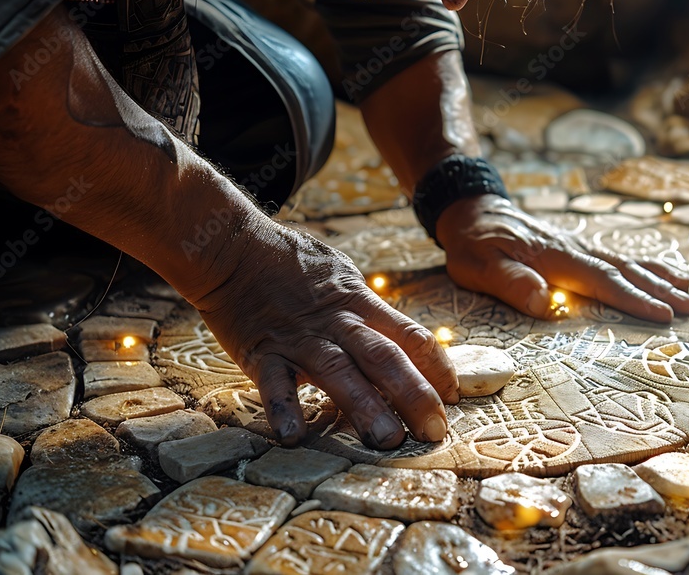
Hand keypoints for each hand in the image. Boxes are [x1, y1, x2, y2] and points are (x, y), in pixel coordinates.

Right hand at [191, 220, 459, 448]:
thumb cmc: (293, 265)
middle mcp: (337, 323)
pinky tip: (294, 436)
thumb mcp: (342, 278)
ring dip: (365, 407)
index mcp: (360, 304)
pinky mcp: (262, 352)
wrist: (234, 248)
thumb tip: (403, 342)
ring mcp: (300, 339)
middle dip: (414, 395)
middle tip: (435, 431)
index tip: (454, 395)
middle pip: (384, 358)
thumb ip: (369, 311)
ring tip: (388, 439)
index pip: (410, 336)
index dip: (437, 366)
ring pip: (339, 373)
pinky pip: (274, 384)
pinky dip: (284, 409)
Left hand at [436, 195, 688, 320]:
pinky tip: (659, 273)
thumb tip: (542, 301)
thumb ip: (509, 282)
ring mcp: (578, 246)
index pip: (600, 281)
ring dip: (657, 277)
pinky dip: (642, 265)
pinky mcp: (576, 247)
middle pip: (623, 270)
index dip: (632, 299)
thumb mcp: (478, 265)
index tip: (662, 315)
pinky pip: (616, 256)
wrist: (472, 210)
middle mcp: (574, 249)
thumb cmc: (473, 243)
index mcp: (555, 257)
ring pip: (625, 261)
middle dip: (657, 290)